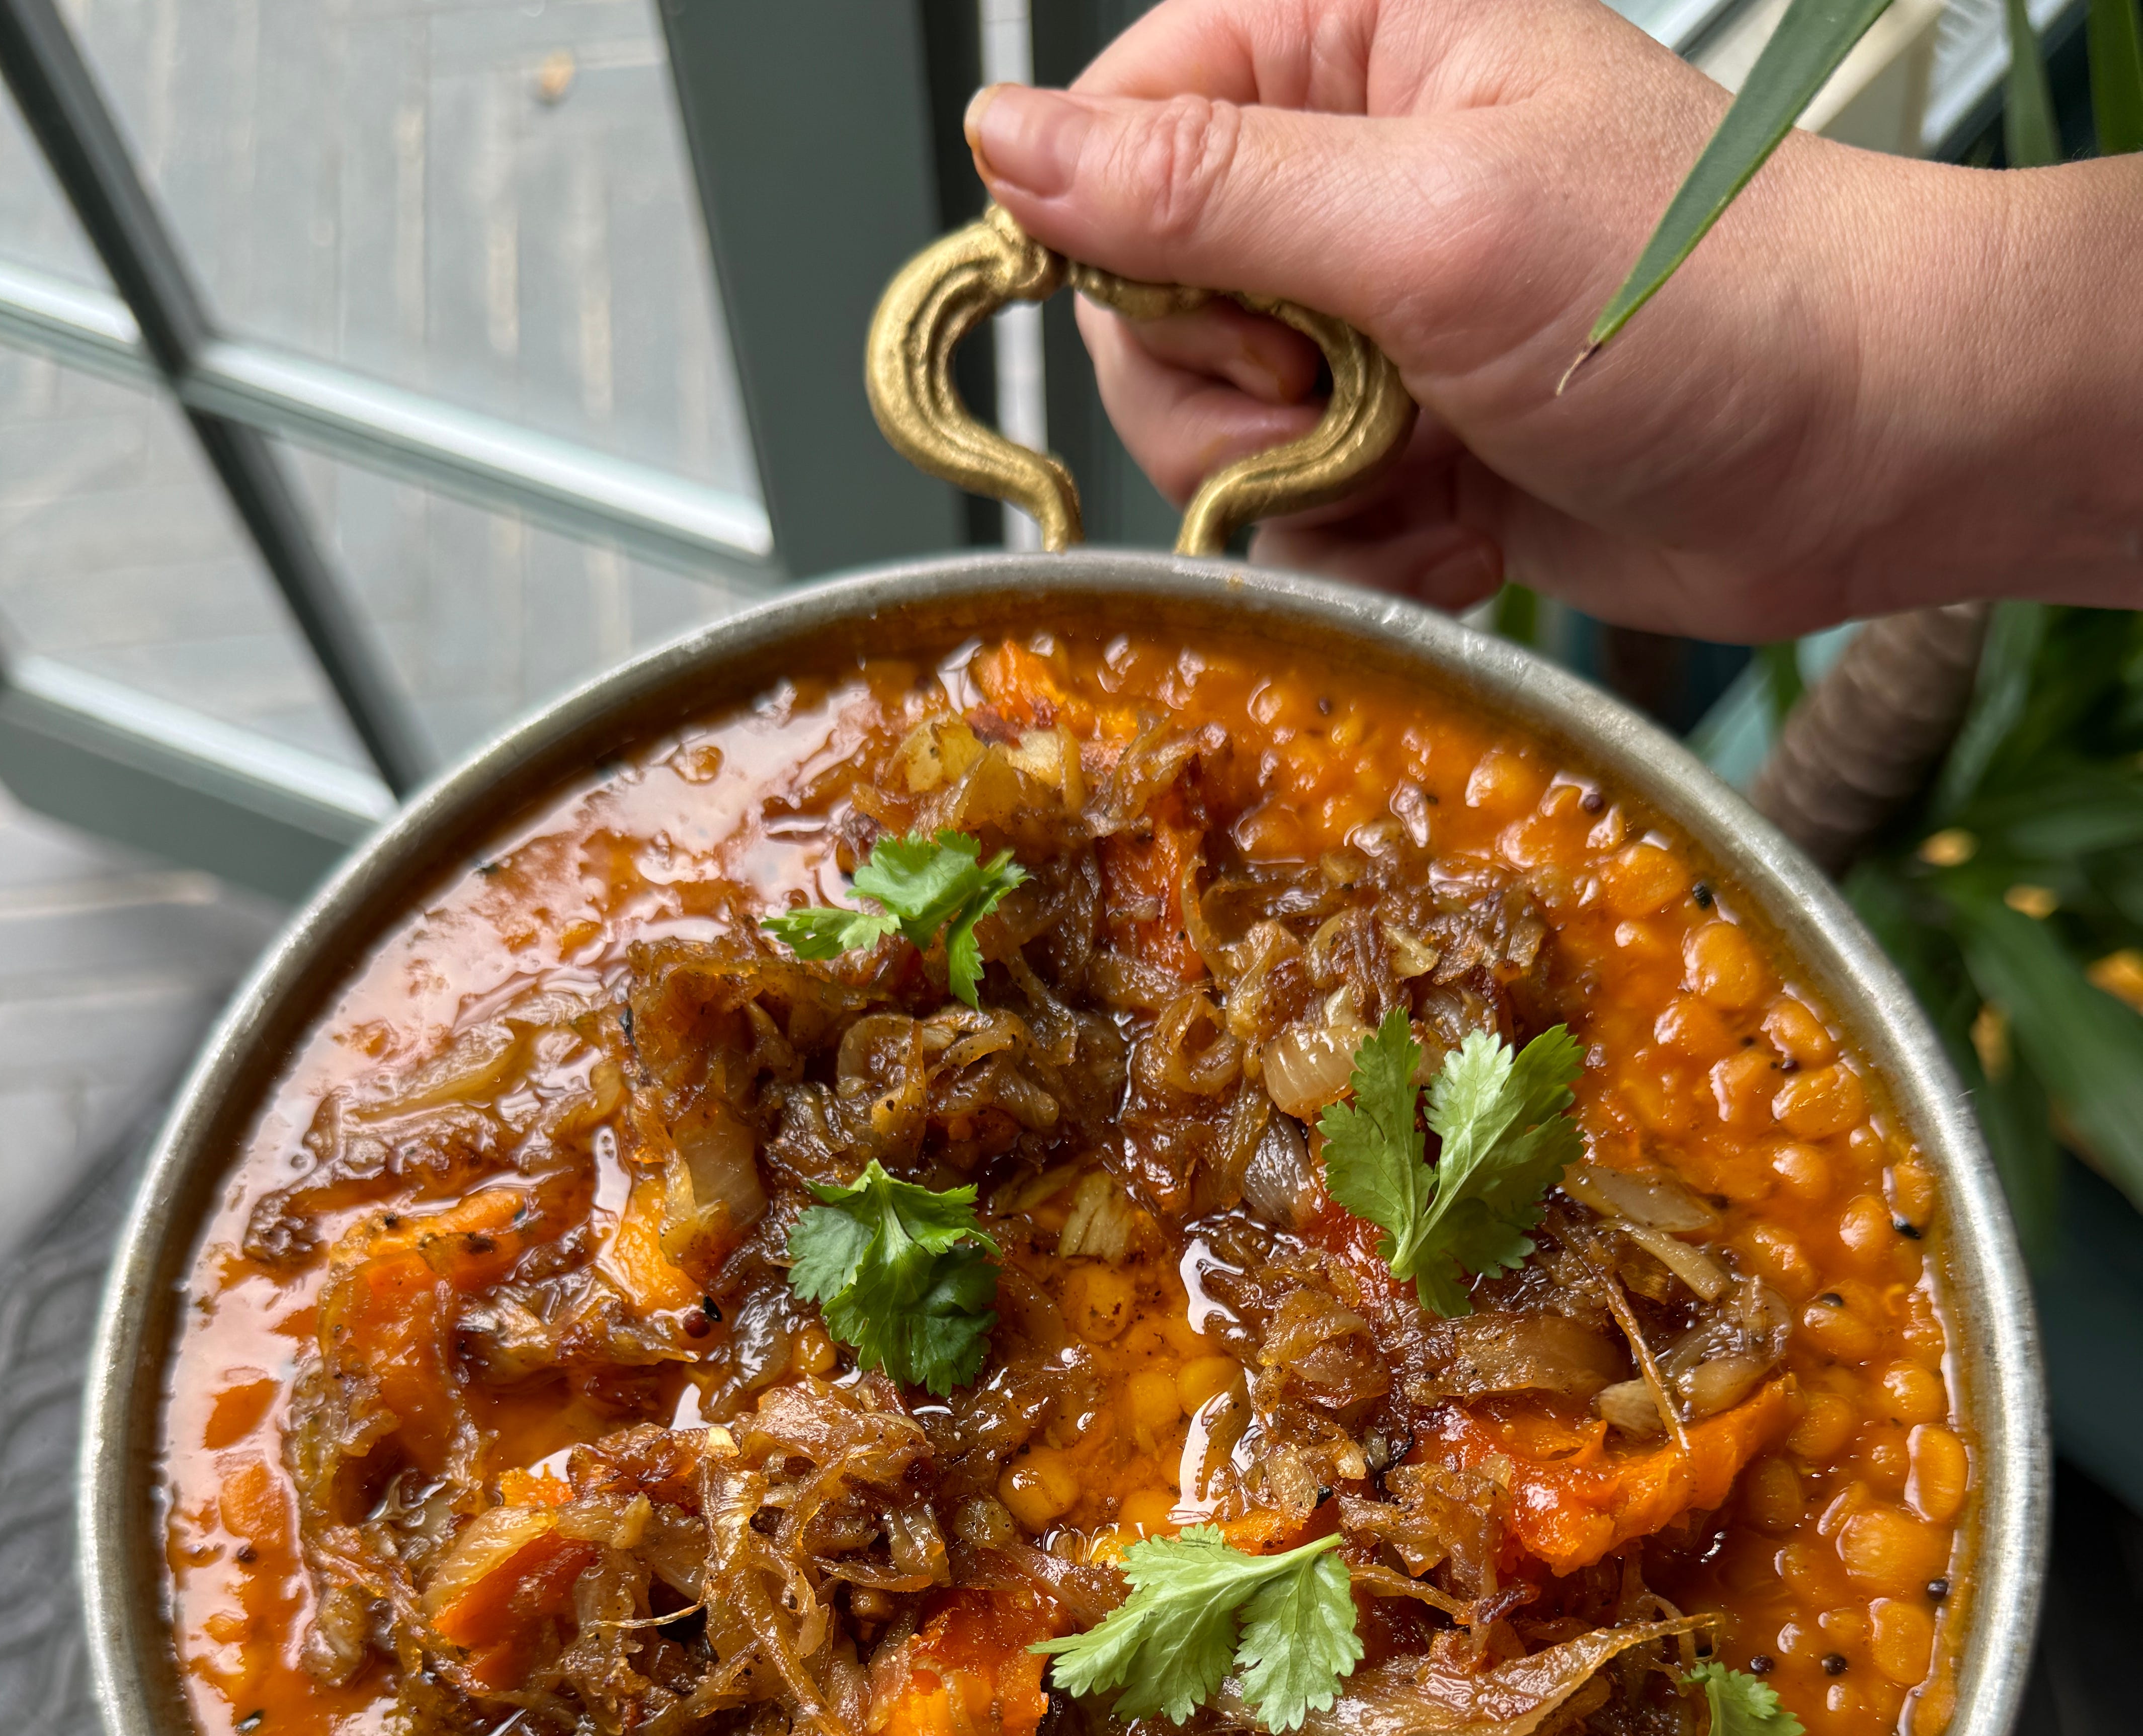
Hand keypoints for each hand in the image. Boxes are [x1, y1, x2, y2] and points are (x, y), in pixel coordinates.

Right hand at [966, 0, 2142, 636]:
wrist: (1859, 452)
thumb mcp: (1434, 222)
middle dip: (1235, 398)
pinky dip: (1368, 552)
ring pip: (1209, 432)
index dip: (1129, 243)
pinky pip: (1293, 523)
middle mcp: (1347, 176)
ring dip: (1311, 493)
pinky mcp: (1402, 444)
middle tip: (1352, 406)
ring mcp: (1372, 320)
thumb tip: (1009, 145)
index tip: (1239, 322)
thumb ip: (1211, 188)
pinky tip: (1461, 533)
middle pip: (1147, 301)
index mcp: (1353, 47)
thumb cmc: (1701, 300)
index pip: (1124, 121)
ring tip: (1432, 475)